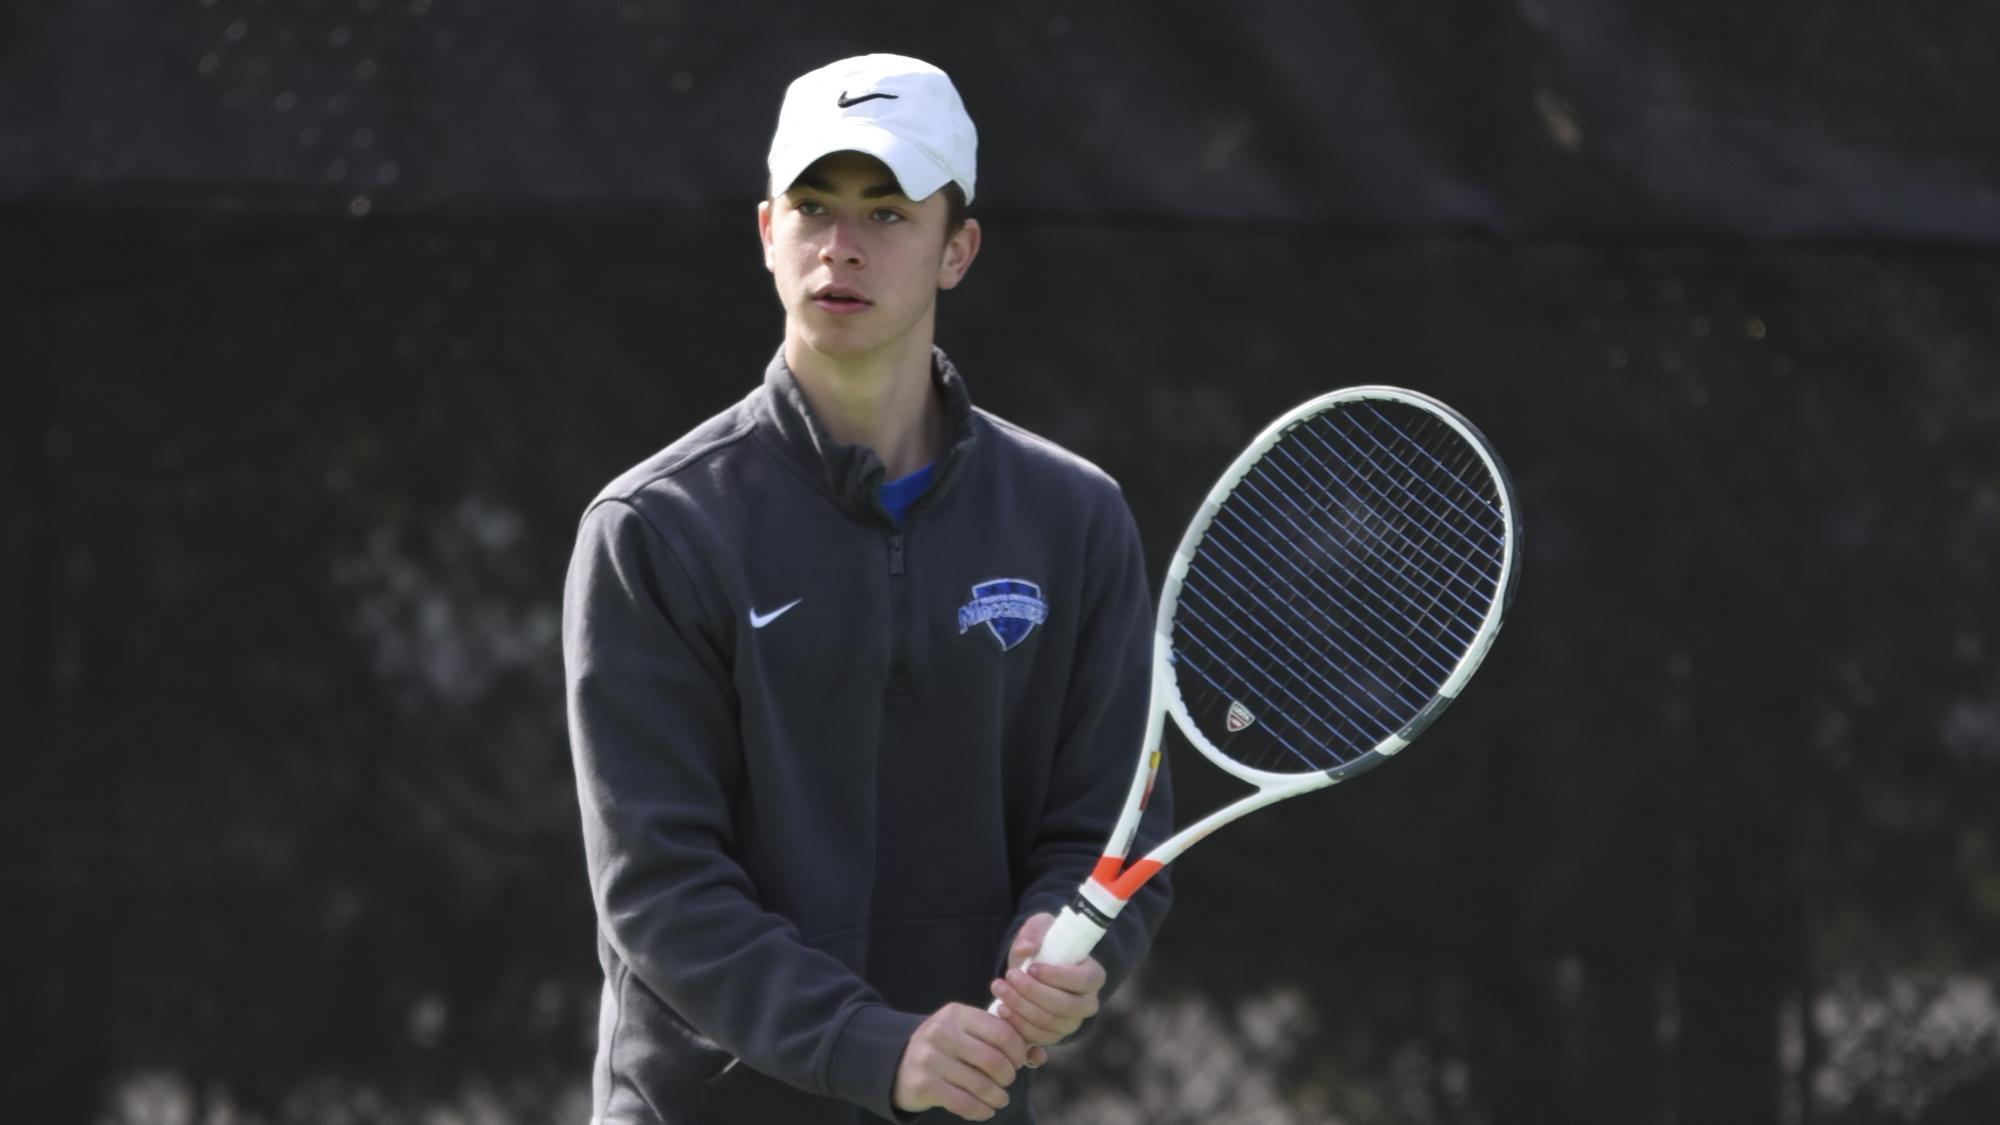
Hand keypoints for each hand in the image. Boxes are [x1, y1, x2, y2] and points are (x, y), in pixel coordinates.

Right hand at [892, 1002, 1028, 1120]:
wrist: (899, 1064)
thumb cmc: (947, 1049)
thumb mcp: (971, 1036)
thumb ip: (1005, 1041)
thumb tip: (1039, 1055)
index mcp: (958, 1013)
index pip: (1002, 1032)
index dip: (1018, 1051)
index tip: (1019, 1062)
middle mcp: (941, 1031)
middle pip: (993, 1060)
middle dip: (1008, 1077)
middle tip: (1007, 1082)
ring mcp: (929, 1057)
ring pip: (980, 1084)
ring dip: (997, 1097)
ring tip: (1000, 1099)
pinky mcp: (923, 1083)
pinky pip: (963, 1102)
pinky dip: (981, 1110)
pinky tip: (986, 1110)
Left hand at [988, 912, 1105, 1067]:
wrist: (1034, 966)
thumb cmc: (1044, 944)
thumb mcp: (1040, 927)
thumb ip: (1034, 932)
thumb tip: (1025, 949)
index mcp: (1093, 975)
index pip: (1082, 981)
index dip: (1056, 977)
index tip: (1031, 967)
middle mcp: (1088, 1003)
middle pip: (1064, 1006)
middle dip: (1031, 992)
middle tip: (1008, 975)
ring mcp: (1072, 1022)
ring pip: (1048, 1023)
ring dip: (1020, 1007)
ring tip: (1000, 988)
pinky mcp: (1054, 1035)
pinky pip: (1038, 1037)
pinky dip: (1018, 1025)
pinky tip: (1002, 1008)